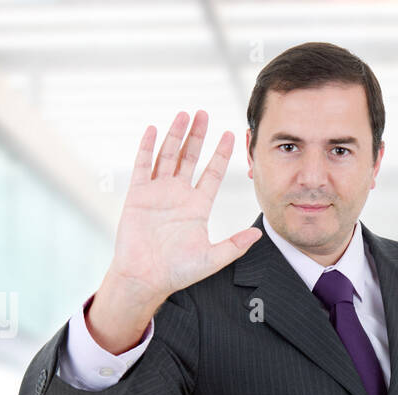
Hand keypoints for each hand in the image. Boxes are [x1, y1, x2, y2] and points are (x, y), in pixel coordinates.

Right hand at [89, 110, 261, 351]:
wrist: (146, 278)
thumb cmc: (178, 271)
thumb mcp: (212, 258)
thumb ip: (235, 245)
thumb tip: (259, 233)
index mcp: (197, 206)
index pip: (213, 173)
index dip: (221, 154)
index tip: (231, 135)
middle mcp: (178, 195)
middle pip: (190, 157)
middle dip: (198, 135)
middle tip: (204, 113)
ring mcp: (158, 192)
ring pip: (168, 156)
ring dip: (176, 135)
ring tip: (184, 114)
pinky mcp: (138, 195)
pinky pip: (143, 166)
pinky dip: (148, 147)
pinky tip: (154, 129)